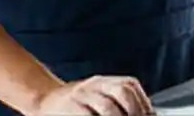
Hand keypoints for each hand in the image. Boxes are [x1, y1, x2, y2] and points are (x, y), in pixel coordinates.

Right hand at [31, 75, 153, 115]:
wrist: (43, 100)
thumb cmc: (76, 105)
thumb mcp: (98, 97)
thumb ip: (120, 104)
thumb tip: (148, 113)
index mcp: (104, 81)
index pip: (129, 86)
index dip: (143, 103)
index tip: (150, 115)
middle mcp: (93, 84)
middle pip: (122, 92)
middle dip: (135, 112)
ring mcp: (81, 95)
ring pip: (107, 106)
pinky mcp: (69, 107)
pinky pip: (87, 115)